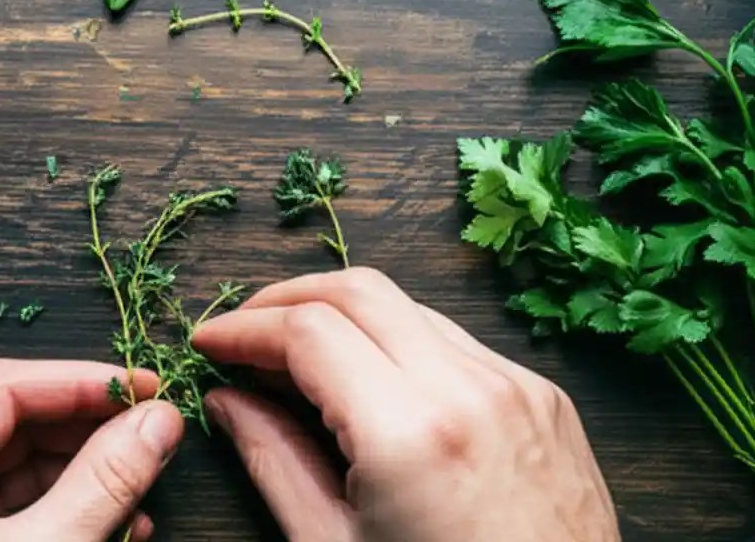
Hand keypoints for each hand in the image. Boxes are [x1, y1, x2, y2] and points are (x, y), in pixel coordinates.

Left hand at [0, 359, 183, 541]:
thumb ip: (104, 481)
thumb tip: (159, 421)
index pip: (2, 388)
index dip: (83, 382)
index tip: (148, 386)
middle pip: (6, 423)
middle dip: (86, 431)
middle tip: (154, 432)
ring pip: (9, 467)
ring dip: (81, 474)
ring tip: (144, 484)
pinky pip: (0, 509)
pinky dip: (59, 511)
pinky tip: (118, 524)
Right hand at [192, 268, 619, 541]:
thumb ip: (274, 463)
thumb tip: (228, 401)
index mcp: (412, 435)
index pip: (308, 331)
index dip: (244, 329)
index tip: (208, 345)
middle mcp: (471, 391)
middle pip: (358, 291)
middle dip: (286, 300)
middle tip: (242, 337)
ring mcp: (518, 387)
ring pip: (408, 307)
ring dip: (343, 317)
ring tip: (296, 361)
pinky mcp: (545, 398)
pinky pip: (455, 342)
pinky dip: (397, 343)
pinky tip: (367, 383)